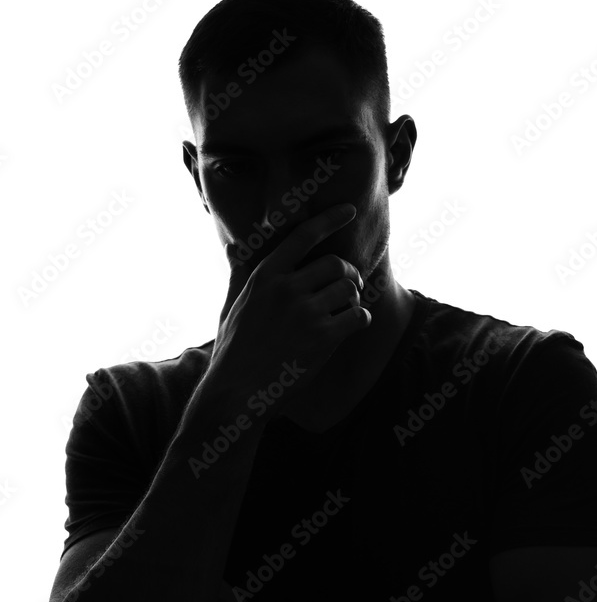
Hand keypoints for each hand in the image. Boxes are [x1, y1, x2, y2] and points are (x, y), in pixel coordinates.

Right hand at [201, 204, 369, 416]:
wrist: (237, 391)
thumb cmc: (233, 350)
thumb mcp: (231, 305)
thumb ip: (239, 274)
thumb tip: (232, 246)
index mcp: (265, 276)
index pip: (303, 236)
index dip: (330, 219)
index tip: (349, 210)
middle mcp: (286, 289)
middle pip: (336, 264)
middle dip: (349, 274)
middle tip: (351, 285)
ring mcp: (305, 313)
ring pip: (350, 290)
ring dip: (355, 298)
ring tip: (347, 309)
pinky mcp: (323, 338)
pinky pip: (358, 316)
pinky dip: (361, 319)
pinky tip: (353, 326)